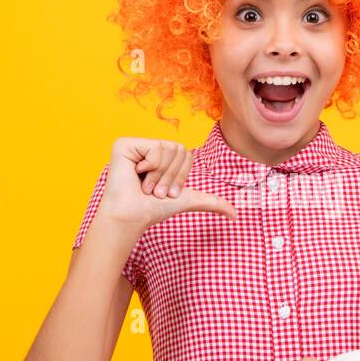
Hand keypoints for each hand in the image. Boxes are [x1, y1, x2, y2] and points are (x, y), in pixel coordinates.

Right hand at [100, 137, 236, 229]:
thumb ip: (211, 202)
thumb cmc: (155, 209)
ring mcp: (136, 144)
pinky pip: (152, 148)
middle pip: (179, 149)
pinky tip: (135, 174)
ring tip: (145, 186)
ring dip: (159, 175)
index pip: (187, 154)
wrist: (134, 216)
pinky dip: (149, 166)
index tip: (167, 192)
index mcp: (163, 155)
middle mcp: (149, 146)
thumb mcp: (188, 200)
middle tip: (155, 190)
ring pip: (167, 148)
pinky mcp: (123, 144)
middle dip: (171, 176)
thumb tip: (236, 215)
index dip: (181, 175)